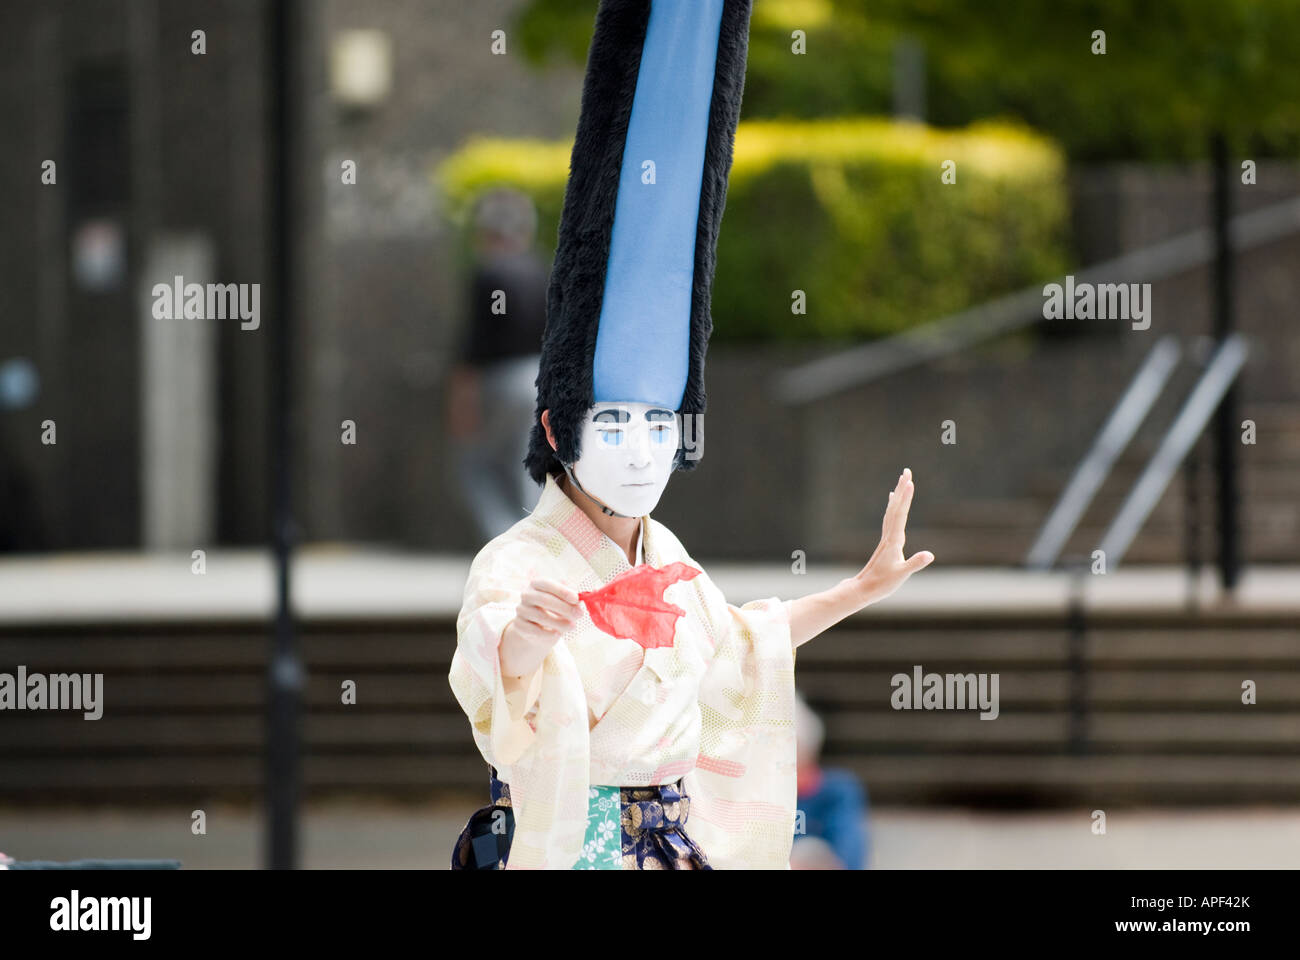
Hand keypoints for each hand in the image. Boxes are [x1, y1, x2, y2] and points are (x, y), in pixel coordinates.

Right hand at [499, 578, 581, 678]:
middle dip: (564, 608)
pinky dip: (547, 633)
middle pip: (544, 600)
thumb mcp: (564, 602)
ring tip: (572, 627)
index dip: (562, 591)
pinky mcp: (519, 625)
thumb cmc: (555, 610)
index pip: (548, 584)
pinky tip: (557, 634)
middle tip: (579, 615)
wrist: (538, 628)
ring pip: (540, 616)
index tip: (576, 599)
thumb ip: (572, 601)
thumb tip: (582, 603)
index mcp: (537, 584)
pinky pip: (533, 630)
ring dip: (559, 623)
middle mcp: (526, 595)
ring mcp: (521, 610)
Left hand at [851, 467, 933, 605]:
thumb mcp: (902, 574)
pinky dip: (893, 506)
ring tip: (902, 480)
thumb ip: (915, 564)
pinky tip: (892, 500)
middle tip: (907, 471)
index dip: (906, 499)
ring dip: (898, 494)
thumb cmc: (883, 583)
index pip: (901, 515)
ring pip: (892, 511)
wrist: (864, 589)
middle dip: (902, 489)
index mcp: (894, 541)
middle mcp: (889, 536)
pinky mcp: (887, 542)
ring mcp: (887, 538)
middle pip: (896, 507)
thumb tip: (930, 554)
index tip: (910, 482)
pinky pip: (890, 518)